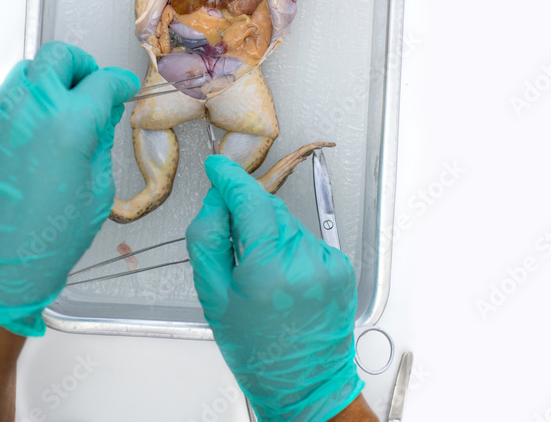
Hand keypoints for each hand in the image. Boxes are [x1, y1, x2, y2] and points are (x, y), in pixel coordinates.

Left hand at [0, 42, 138, 335]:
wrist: (0, 262)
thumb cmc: (50, 234)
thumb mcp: (97, 184)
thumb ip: (100, 138)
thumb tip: (103, 113)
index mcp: (70, 124)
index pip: (103, 80)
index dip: (119, 83)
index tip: (123, 89)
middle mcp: (31, 111)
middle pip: (58, 57)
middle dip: (81, 66)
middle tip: (92, 86)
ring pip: (27, 70)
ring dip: (51, 79)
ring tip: (65, 107)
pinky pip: (6, 96)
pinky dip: (27, 100)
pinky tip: (39, 128)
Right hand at [187, 155, 363, 421]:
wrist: (303, 383)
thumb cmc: (257, 350)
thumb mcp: (214, 297)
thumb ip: (208, 241)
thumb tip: (214, 200)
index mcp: (269, 266)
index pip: (250, 199)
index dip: (231, 179)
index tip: (218, 167)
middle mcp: (305, 258)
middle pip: (270, 210)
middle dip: (248, 217)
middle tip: (234, 250)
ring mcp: (328, 262)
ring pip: (289, 225)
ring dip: (271, 237)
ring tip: (262, 279)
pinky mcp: (342, 267)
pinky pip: (308, 242)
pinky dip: (292, 251)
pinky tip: (285, 282)